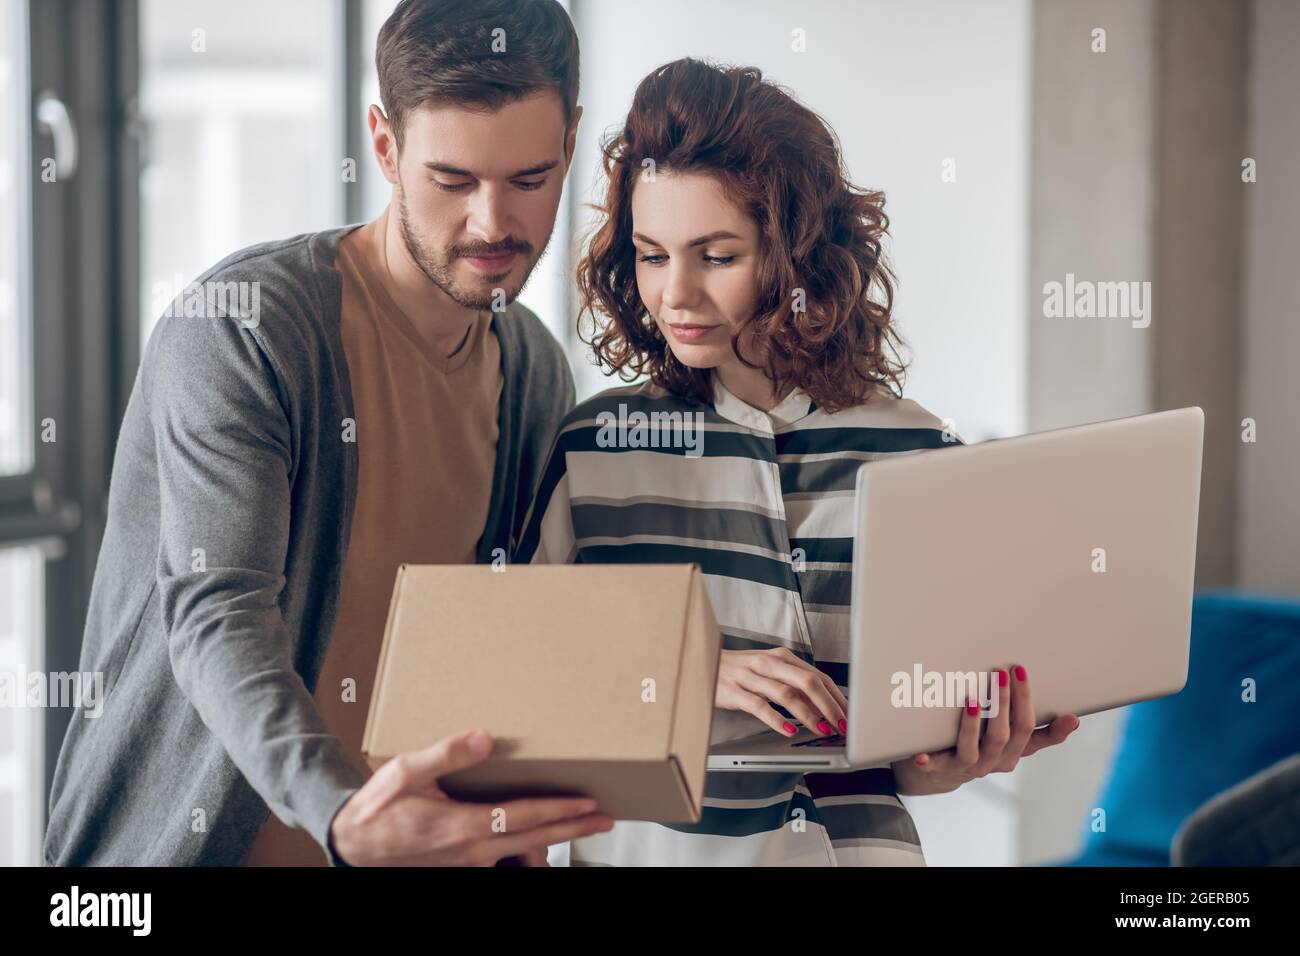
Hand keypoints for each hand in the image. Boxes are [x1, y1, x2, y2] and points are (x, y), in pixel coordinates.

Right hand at [328, 729, 612, 864]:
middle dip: (573, 830)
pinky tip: (536, 840)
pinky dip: (525, 852)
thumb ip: (446, 754)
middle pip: (536, 842)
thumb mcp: (407, 771)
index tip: (589, 804)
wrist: (353, 845)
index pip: (525, 819)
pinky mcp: (461, 869)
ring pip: (521, 858)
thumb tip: (484, 738)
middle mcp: (471, 853)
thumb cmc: (379, 807)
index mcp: (462, 827)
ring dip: (551, 843)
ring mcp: (467, 866)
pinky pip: (501, 863)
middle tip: (604, 819)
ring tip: (577, 827)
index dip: (560, 812)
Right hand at [715, 647, 847, 736]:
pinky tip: (789, 730)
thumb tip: (824, 705)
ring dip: (808, 714)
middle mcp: (768, 663)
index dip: (836, 697)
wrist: (701, 662)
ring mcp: (751, 677)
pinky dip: (777, 719)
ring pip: (787, 694)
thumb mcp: (769, 671)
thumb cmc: (739, 670)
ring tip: (822, 729)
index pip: (818, 675)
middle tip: (842, 725)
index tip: (849, 715)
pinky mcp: (734, 692)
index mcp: (781, 656)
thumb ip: (793, 683)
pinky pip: (759, 706)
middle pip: (808, 682)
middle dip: (829, 706)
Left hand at [891, 665, 1079, 795]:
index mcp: (1013, 753)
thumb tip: (1075, 718)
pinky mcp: (940, 771)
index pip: (1026, 727)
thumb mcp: (1013, 742)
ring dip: (973, 725)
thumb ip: (1039, 731)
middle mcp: (993, 762)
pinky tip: (922, 755)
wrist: (940, 776)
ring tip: (973, 700)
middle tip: (1002, 672)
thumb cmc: (982, 748)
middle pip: (1002, 735)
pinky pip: (935, 767)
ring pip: (973, 749)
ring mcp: (966, 767)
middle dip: (1004, 703)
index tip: (1024, 673)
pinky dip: (930, 761)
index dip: (1026, 701)